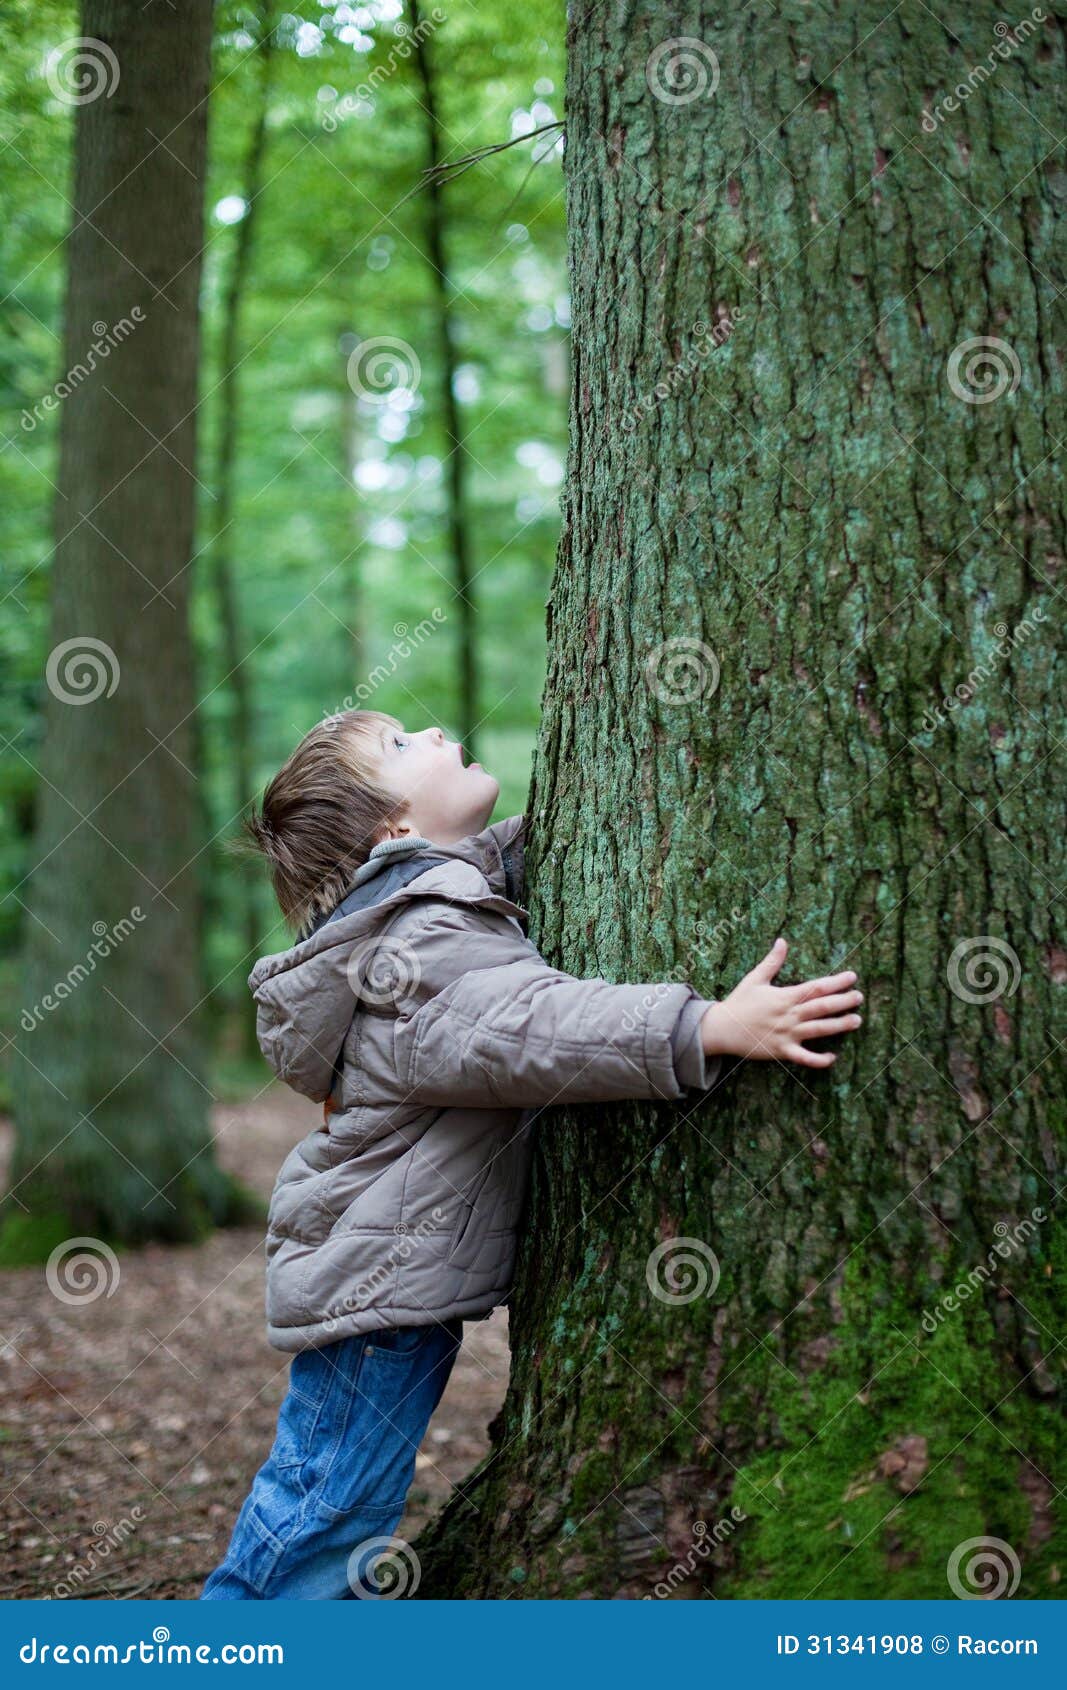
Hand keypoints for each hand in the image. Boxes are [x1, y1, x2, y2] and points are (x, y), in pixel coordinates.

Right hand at [700, 938, 862, 1068]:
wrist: (722, 1028)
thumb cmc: (740, 1002)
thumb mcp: (755, 978)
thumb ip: (772, 961)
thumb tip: (782, 941)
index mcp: (785, 996)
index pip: (816, 987)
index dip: (835, 982)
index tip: (852, 977)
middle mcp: (789, 1015)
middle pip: (821, 1007)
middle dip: (843, 1002)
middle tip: (860, 997)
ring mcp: (786, 1034)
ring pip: (818, 1030)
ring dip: (839, 1026)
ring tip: (856, 1021)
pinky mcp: (782, 1051)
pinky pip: (804, 1058)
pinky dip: (819, 1060)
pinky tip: (832, 1057)